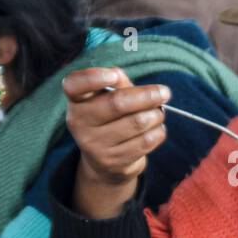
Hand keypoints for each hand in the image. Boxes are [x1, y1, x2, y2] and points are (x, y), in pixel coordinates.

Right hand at [63, 67, 169, 217]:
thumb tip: (124, 79)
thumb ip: (117, 83)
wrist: (104, 162)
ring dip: (156, 114)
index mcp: (76, 100)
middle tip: (164, 92)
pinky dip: (158, 131)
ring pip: (137, 122)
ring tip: (158, 113)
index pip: (73, 85)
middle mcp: (79, 123)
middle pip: (117, 103)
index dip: (93, 78)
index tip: (113, 75)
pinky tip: (156, 128)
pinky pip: (146, 141)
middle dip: (147, 95)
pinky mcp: (114, 162)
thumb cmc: (110, 118)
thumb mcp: (108, 97)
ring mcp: (95, 145)